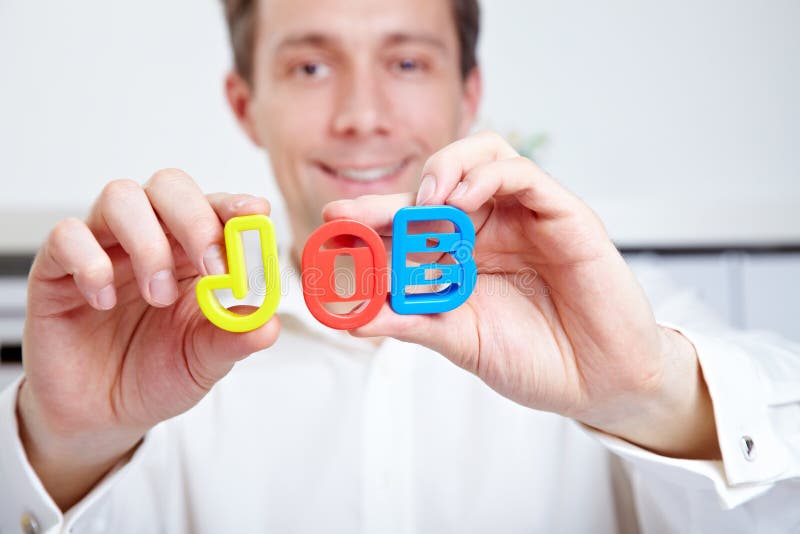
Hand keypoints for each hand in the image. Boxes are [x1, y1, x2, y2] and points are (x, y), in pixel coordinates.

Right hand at [19, 169, 279, 508]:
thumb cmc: (154, 376)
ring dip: (148, 242)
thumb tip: (269, 323)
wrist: (100, 416)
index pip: (214, 207)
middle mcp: (150, 241)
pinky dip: (90, 263)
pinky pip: (67, 236)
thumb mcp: (204, 363)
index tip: (256, 214)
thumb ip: (234, 339)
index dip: (235, 204)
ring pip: (120, 197)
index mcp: (192, 254)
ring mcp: (104, 249)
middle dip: (196, 218)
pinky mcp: (58, 269)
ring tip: (160, 296)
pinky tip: (104, 301)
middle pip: (170, 186)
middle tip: (210, 265)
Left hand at [324, 131, 719, 459]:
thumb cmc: (537, 359)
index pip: (412, 222)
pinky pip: (521, 173)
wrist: (600, 384)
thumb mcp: (462, 340)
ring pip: (481, 157)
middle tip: (354, 213)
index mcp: (465, 256)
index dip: (372, 217)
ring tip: (422, 205)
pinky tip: (462, 201)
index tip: (332, 222)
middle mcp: (491, 229)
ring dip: (442, 171)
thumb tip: (353, 317)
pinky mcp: (563, 213)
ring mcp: (525, 217)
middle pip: (437, 185)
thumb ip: (413, 324)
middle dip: (391, 196)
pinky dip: (487, 176)